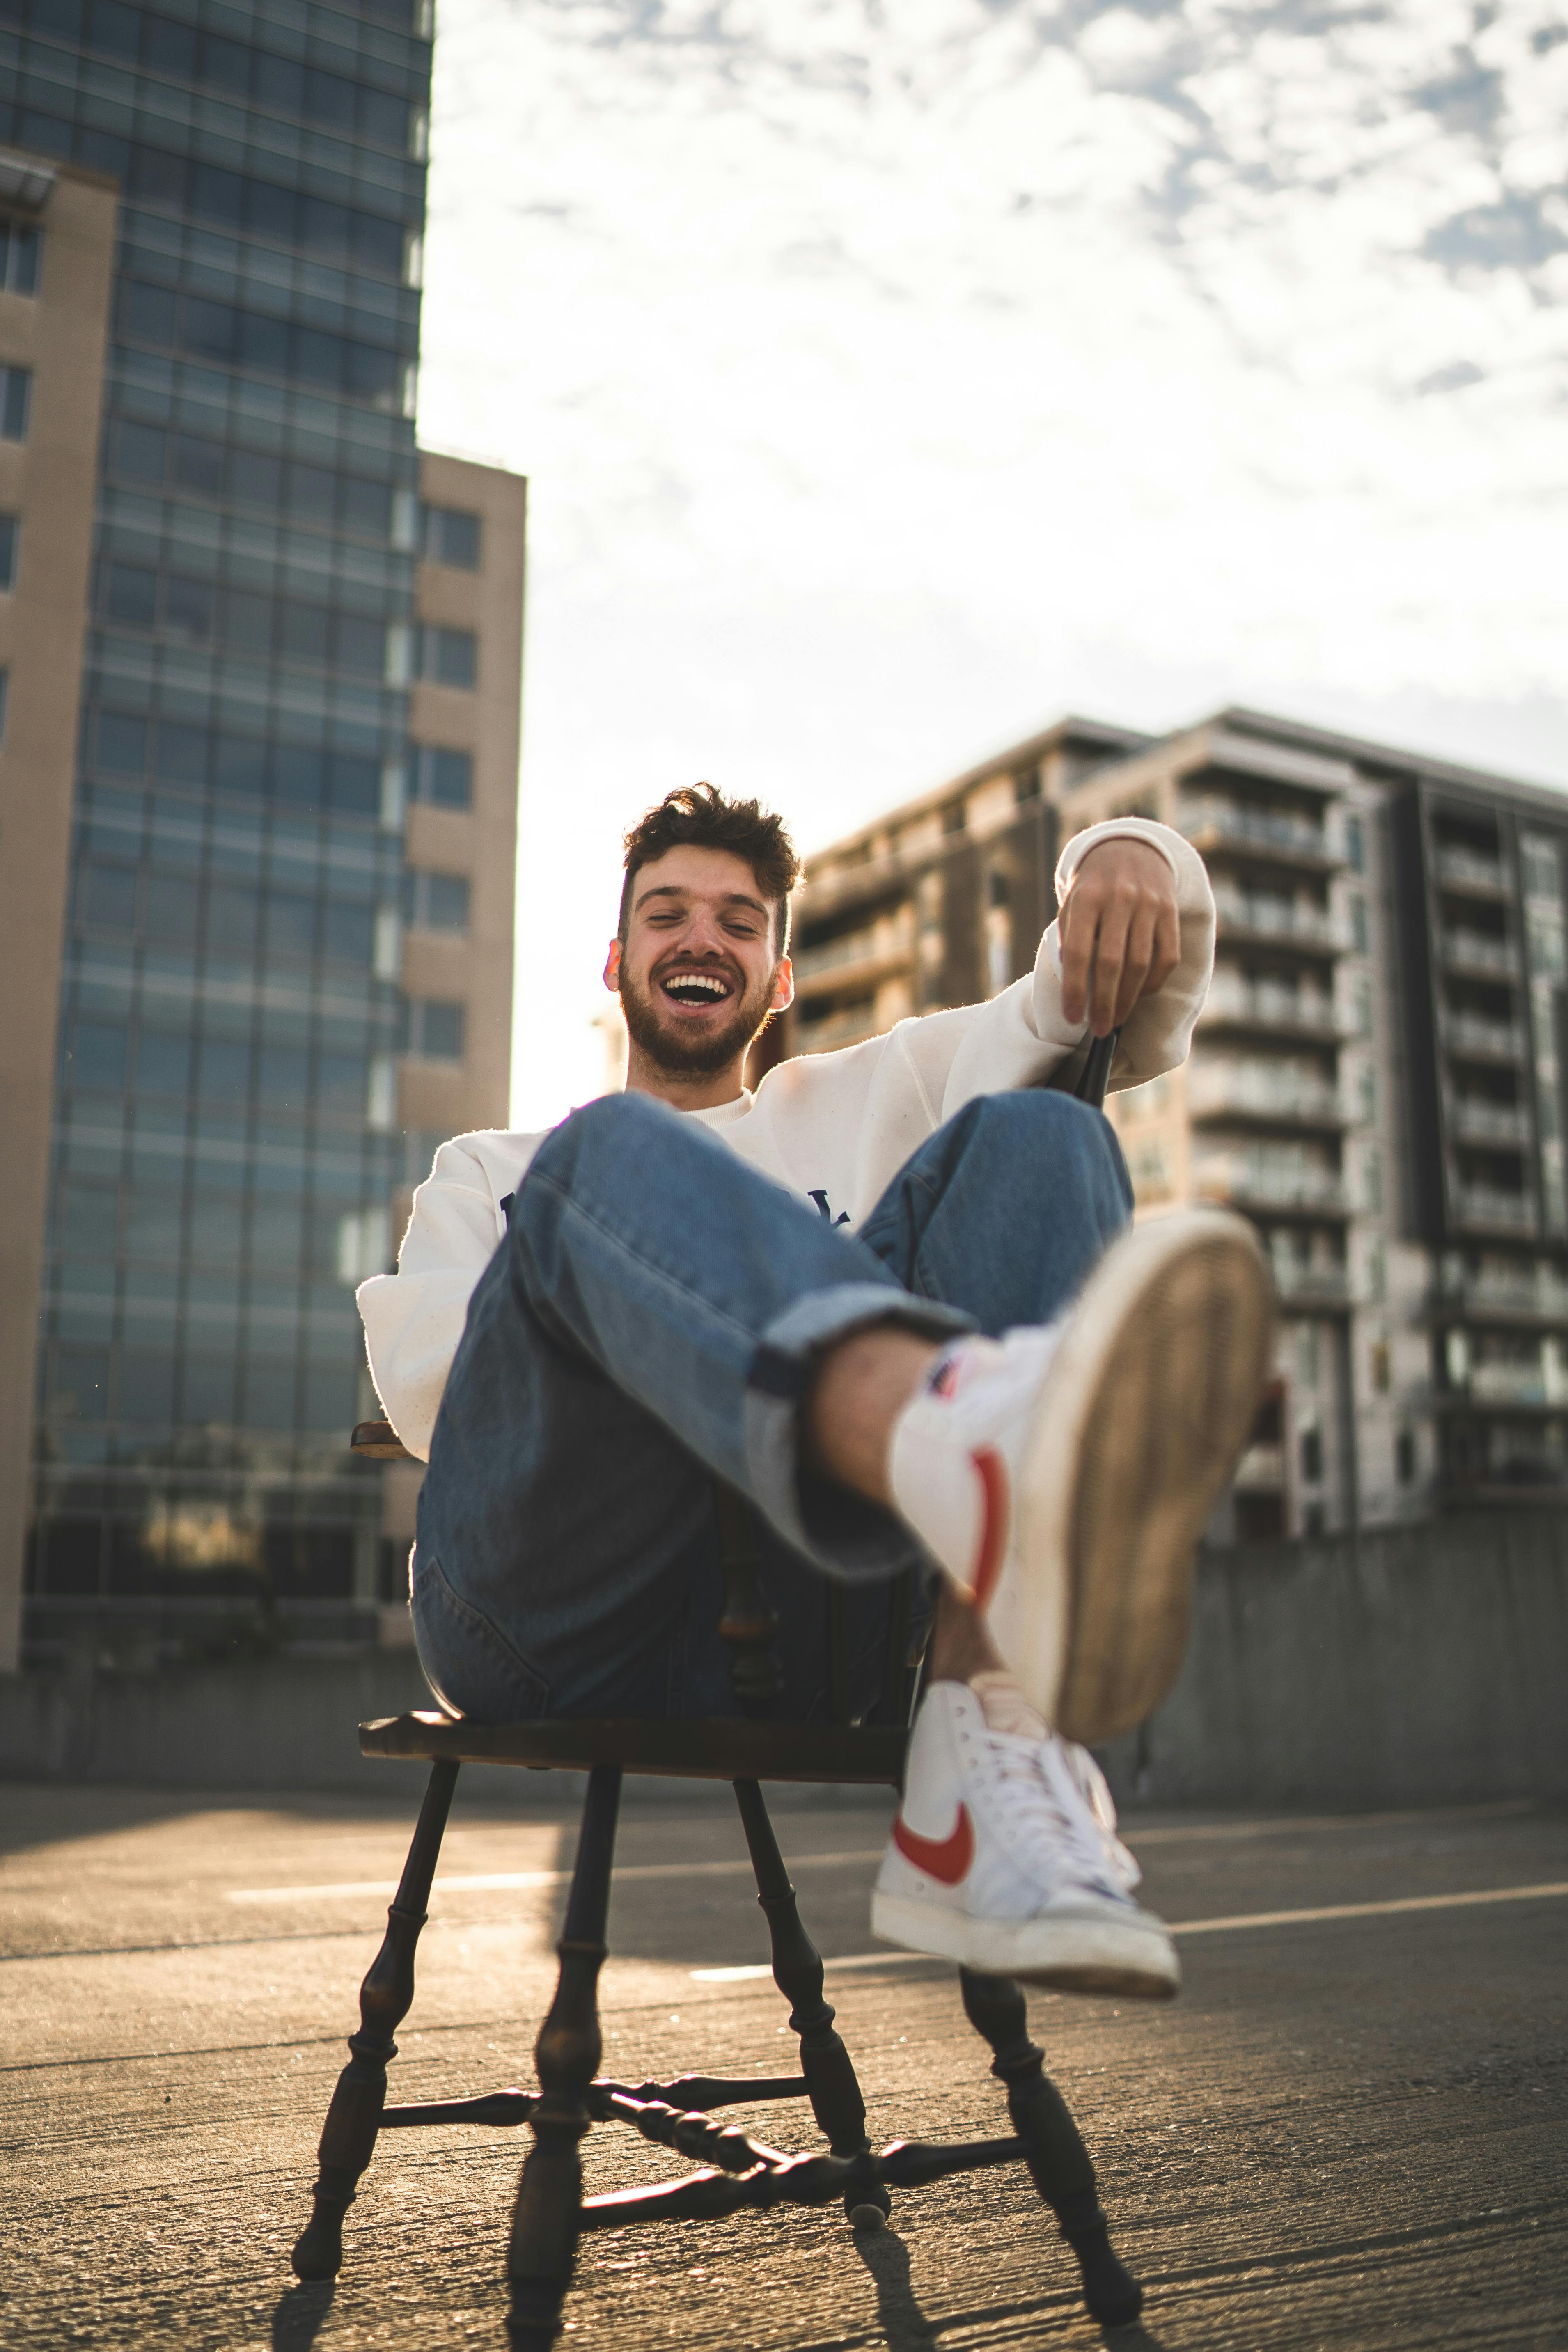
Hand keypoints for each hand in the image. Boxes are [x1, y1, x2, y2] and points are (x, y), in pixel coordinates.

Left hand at [1059, 838, 1179, 1035]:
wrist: (1130, 852)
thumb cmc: (1093, 889)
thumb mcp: (1073, 905)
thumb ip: (1070, 940)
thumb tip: (1072, 986)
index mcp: (1087, 898)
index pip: (1080, 952)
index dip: (1075, 989)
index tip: (1073, 1017)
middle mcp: (1120, 899)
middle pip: (1112, 963)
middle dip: (1105, 1003)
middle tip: (1099, 1030)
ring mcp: (1149, 905)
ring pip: (1141, 964)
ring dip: (1128, 1000)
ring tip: (1116, 1020)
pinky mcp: (1171, 913)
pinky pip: (1166, 958)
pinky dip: (1152, 984)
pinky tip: (1138, 996)